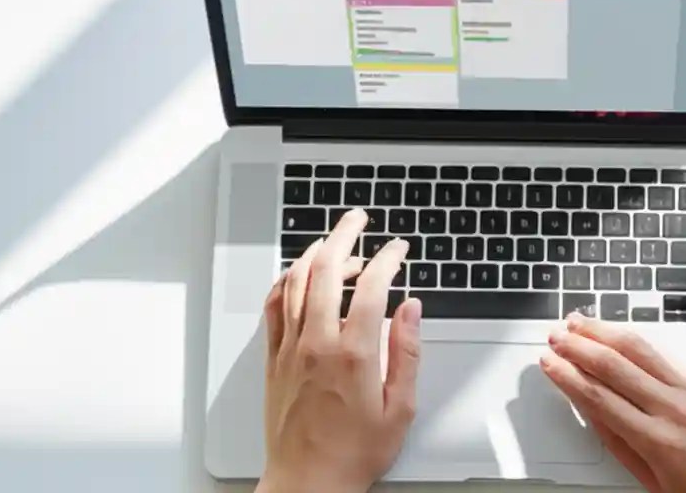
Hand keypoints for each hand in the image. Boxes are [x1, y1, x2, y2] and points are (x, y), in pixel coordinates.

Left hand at [258, 209, 420, 492]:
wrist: (308, 484)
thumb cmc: (354, 454)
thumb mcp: (400, 408)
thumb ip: (407, 352)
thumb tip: (411, 310)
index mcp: (355, 354)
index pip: (373, 287)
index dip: (389, 258)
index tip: (399, 249)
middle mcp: (318, 344)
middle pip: (328, 270)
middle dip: (346, 235)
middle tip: (358, 219)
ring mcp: (291, 349)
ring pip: (297, 282)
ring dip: (316, 253)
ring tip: (333, 240)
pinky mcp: (274, 360)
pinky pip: (274, 307)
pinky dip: (286, 282)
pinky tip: (297, 274)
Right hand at [542, 313, 685, 492]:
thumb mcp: (660, 487)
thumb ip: (627, 451)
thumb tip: (599, 421)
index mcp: (657, 441)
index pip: (599, 398)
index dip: (568, 376)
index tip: (549, 361)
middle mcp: (676, 409)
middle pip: (615, 366)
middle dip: (580, 346)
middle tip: (557, 334)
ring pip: (643, 352)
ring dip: (608, 333)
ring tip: (584, 322)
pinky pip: (670, 359)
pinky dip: (642, 345)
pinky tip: (629, 338)